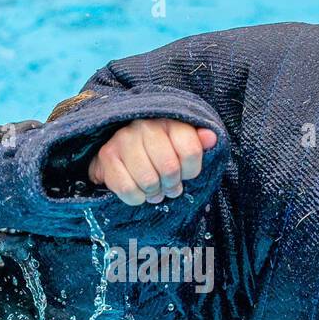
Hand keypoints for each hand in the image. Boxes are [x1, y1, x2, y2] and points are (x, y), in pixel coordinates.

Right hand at [86, 118, 217, 205]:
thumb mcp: (181, 143)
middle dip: (172, 185)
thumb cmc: (157, 150)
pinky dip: (137, 198)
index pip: (191, 151)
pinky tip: (139, 192)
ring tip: (155, 190)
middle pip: (170, 169)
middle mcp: (145, 126)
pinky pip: (127, 189)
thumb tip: (211, 138)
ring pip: (148, 181)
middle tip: (169, 187)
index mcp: (169, 121)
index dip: (191, 171)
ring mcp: (123, 139)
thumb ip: (198, 142)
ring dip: (154, 193)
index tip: (185, 174)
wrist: (119, 148)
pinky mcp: (107, 155)